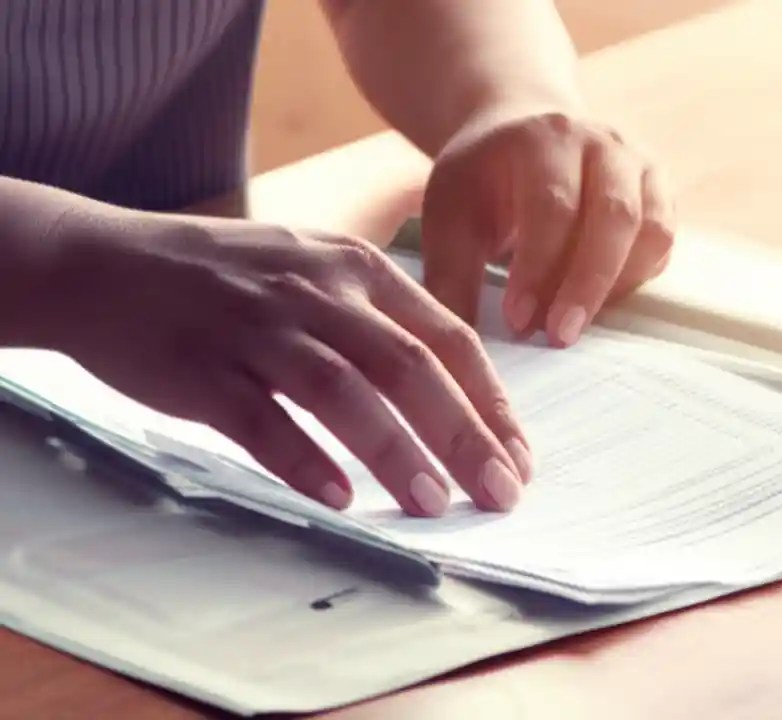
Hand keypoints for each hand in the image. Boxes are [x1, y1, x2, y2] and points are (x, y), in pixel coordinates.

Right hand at [46, 212, 531, 514]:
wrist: (103, 264)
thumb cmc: (226, 279)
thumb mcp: (316, 268)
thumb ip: (379, 319)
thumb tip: (453, 392)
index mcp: (356, 269)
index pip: (446, 337)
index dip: (489, 402)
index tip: (518, 457)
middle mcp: (316, 292)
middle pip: (408, 366)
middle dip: (463, 434)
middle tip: (499, 493)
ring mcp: (257, 328)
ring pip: (343, 391)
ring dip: (394, 449)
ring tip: (432, 503)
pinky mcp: (201, 368)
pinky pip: (260, 419)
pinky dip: (303, 459)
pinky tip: (339, 498)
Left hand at [419, 109, 676, 345]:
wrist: (523, 134)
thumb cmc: (484, 181)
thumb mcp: (450, 214)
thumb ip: (451, 273)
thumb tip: (461, 342)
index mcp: (546, 137)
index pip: (554, 206)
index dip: (539, 268)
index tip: (518, 320)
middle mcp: (604, 143)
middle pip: (615, 216)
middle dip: (587, 284)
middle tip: (560, 336)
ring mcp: (640, 166)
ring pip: (651, 231)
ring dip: (615, 286)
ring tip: (575, 323)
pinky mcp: (660, 194)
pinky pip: (661, 245)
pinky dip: (633, 281)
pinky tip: (595, 303)